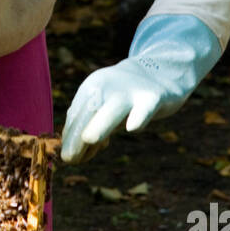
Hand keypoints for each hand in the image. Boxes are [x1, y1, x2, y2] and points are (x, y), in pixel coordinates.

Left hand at [60, 13, 220, 163]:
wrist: (160, 72)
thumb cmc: (124, 98)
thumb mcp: (103, 108)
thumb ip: (88, 127)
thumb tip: (70, 154)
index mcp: (91, 88)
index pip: (75, 115)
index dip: (70, 138)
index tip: (69, 158)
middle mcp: (107, 86)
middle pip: (88, 112)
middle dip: (76, 137)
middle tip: (69, 159)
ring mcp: (131, 92)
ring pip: (113, 110)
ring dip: (100, 125)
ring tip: (89, 140)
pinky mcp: (154, 97)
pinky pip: (145, 108)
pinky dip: (139, 117)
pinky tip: (132, 128)